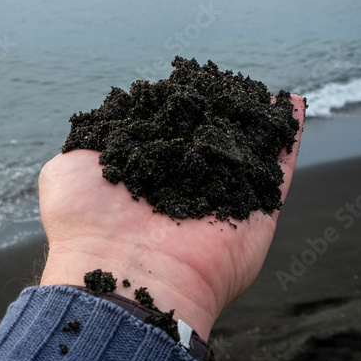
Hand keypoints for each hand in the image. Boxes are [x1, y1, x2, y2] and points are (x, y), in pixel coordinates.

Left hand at [39, 94, 304, 334]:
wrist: (123, 277)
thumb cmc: (87, 225)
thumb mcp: (68, 171)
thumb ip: (92, 139)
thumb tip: (111, 118)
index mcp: (140, 178)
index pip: (164, 134)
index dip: (175, 108)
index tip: (184, 83)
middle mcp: (181, 187)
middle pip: (208, 140)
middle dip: (219, 111)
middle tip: (227, 83)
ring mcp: (220, 199)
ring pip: (245, 150)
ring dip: (256, 120)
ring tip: (263, 92)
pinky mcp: (255, 212)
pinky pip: (278, 170)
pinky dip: (288, 138)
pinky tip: (292, 106)